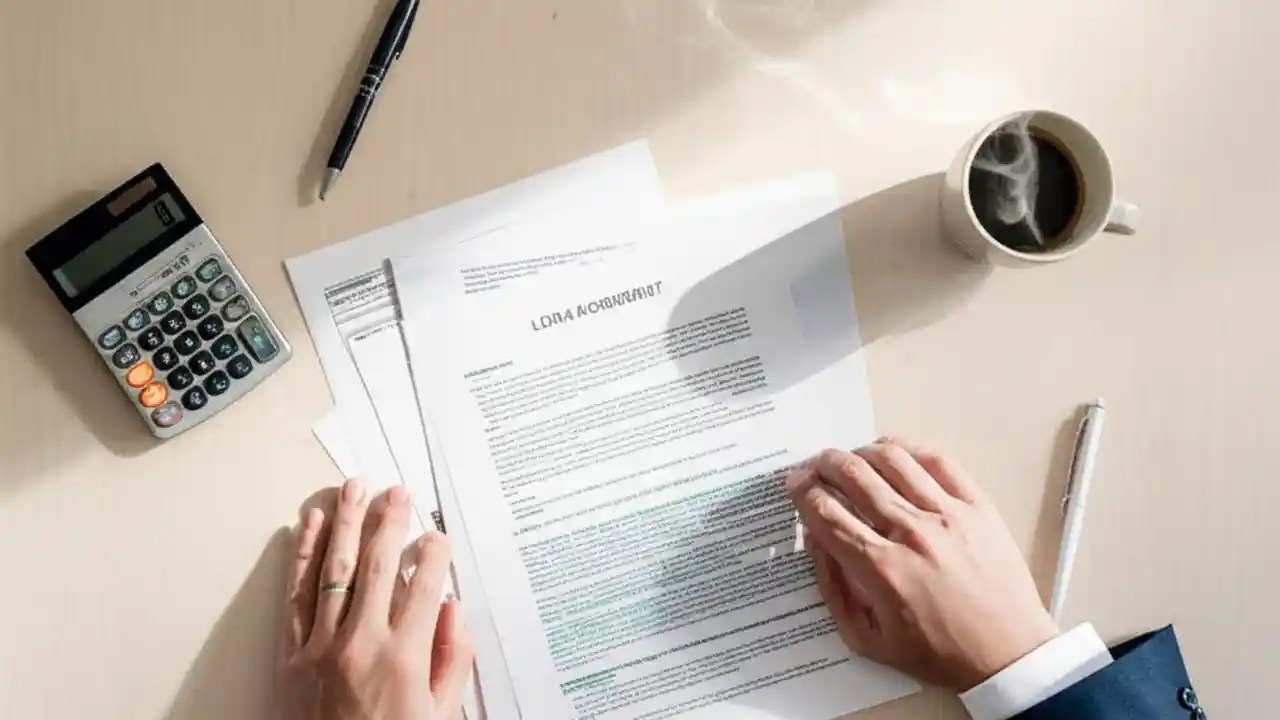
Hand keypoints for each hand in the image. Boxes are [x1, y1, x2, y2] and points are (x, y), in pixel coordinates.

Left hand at [276, 480, 474, 719]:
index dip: (434, 555)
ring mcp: (320, 647)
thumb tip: (452, 609)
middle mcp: (360, 645)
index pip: (423, 587)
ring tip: (353, 490)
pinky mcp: (291, 656)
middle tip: (397, 491)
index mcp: (403, 659)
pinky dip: (302, 557)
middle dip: (388, 522)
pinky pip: (296, 595)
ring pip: (333, 571)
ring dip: (345, 524)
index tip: (438, 535)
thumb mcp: (440, 715)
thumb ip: (452, 659)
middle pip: (376, 567)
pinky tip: (309, 527)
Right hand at [786, 440, 1057, 690]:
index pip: (827, 513)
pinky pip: (937, 459)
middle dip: (824, 465)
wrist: (1007, 655)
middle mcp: (912, 534)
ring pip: (891, 459)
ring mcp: (948, 515)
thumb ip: (832, 588)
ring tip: (851, 459)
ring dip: (860, 452)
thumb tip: (815, 539)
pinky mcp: (977, 506)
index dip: (803, 492)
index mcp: (882, 570)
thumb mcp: (867, 639)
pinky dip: (908, 447)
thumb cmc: (939, 653)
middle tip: (816, 467)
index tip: (796, 485)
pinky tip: (893, 453)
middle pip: (853, 476)